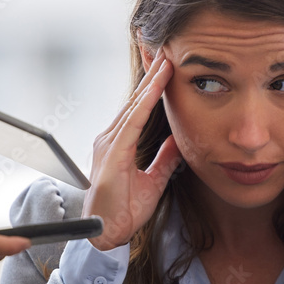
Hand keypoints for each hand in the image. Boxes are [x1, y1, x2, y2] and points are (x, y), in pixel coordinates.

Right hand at [81, 49, 181, 249]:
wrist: (106, 234)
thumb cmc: (124, 211)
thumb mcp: (154, 181)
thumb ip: (164, 160)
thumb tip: (178, 142)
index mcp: (119, 144)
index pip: (139, 108)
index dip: (153, 86)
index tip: (167, 65)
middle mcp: (110, 139)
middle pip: (135, 100)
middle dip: (151, 75)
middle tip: (166, 50)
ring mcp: (109, 145)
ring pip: (134, 106)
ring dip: (151, 82)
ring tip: (166, 60)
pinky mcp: (113, 155)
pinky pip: (132, 122)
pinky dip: (145, 103)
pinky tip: (156, 88)